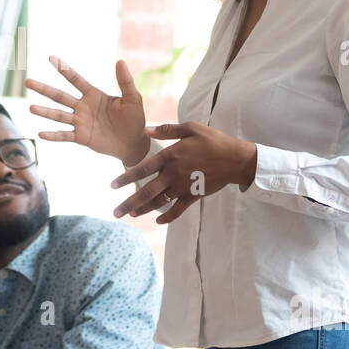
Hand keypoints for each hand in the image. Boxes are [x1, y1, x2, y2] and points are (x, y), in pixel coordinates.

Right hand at [25, 56, 148, 164]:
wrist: (133, 143)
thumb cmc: (134, 119)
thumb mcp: (132, 99)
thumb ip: (125, 81)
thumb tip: (120, 61)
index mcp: (94, 95)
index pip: (76, 79)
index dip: (63, 69)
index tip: (50, 58)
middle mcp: (83, 107)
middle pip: (60, 96)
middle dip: (44, 89)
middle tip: (27, 82)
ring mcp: (80, 122)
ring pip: (59, 115)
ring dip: (45, 112)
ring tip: (31, 108)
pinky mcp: (81, 137)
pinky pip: (65, 135)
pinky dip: (53, 136)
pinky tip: (41, 134)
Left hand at [109, 122, 256, 223]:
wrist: (236, 159)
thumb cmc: (213, 140)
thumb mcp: (191, 128)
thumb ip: (167, 130)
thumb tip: (146, 129)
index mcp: (170, 156)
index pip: (142, 169)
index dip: (126, 178)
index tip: (112, 186)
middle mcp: (173, 174)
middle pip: (146, 192)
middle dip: (129, 204)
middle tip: (115, 213)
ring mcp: (183, 187)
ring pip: (159, 202)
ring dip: (143, 210)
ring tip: (131, 215)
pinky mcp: (194, 195)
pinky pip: (178, 209)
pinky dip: (167, 216)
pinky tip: (157, 221)